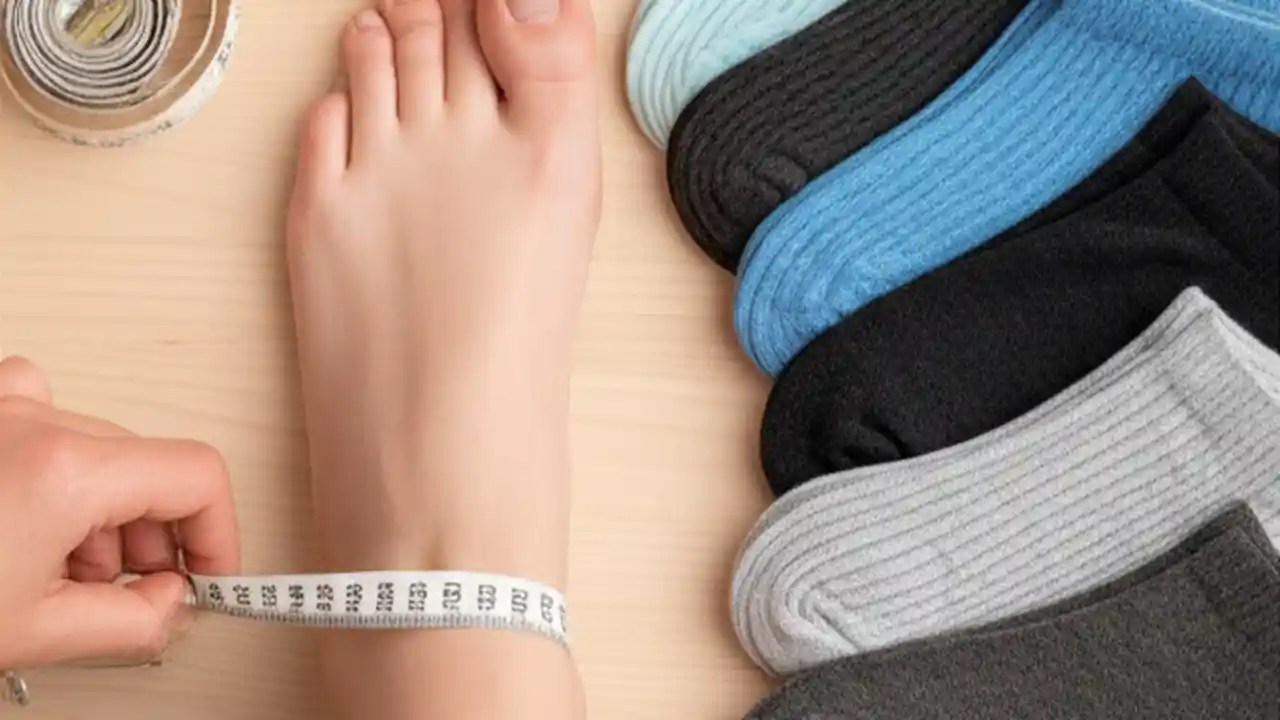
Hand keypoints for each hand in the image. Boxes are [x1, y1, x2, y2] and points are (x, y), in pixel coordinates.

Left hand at [0, 357, 239, 668]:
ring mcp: (4, 412)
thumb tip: (172, 601)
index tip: (213, 575)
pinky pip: (40, 400)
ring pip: (104, 444)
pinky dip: (62, 448)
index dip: (221, 534)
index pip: (198, 477)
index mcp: (66, 470)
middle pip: (153, 465)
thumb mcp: (37, 633)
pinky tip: (46, 491)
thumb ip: (134, 620)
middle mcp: (36, 423)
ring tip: (68, 567)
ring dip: (109, 507)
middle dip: (159, 535)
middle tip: (139, 590)